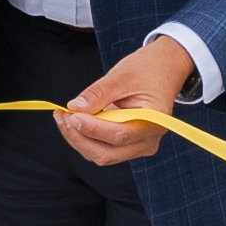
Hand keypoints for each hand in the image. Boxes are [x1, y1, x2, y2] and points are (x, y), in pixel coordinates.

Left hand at [56, 36, 194, 166]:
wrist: (162, 70)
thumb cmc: (147, 70)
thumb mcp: (122, 76)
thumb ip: (98, 93)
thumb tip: (74, 108)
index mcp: (154, 123)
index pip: (119, 135)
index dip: (92, 128)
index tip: (71, 114)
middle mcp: (147, 142)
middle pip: (107, 153)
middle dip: (80, 138)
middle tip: (62, 116)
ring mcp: (137, 147)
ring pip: (101, 155)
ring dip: (79, 138)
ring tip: (64, 116)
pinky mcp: (126, 145)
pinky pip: (102, 148)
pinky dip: (85, 137)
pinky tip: (73, 120)